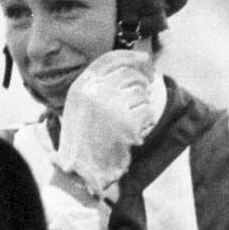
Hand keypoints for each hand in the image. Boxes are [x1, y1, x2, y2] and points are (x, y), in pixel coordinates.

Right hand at [56, 50, 155, 198]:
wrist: (81, 172)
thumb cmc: (84, 140)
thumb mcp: (81, 106)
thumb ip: (99, 85)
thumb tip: (133, 65)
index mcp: (81, 87)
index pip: (111, 59)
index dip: (132, 58)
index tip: (146, 62)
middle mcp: (94, 93)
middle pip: (129, 74)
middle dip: (143, 81)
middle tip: (148, 89)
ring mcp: (110, 106)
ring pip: (140, 92)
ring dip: (142, 105)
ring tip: (132, 119)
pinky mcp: (126, 122)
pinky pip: (146, 110)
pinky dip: (146, 120)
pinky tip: (136, 131)